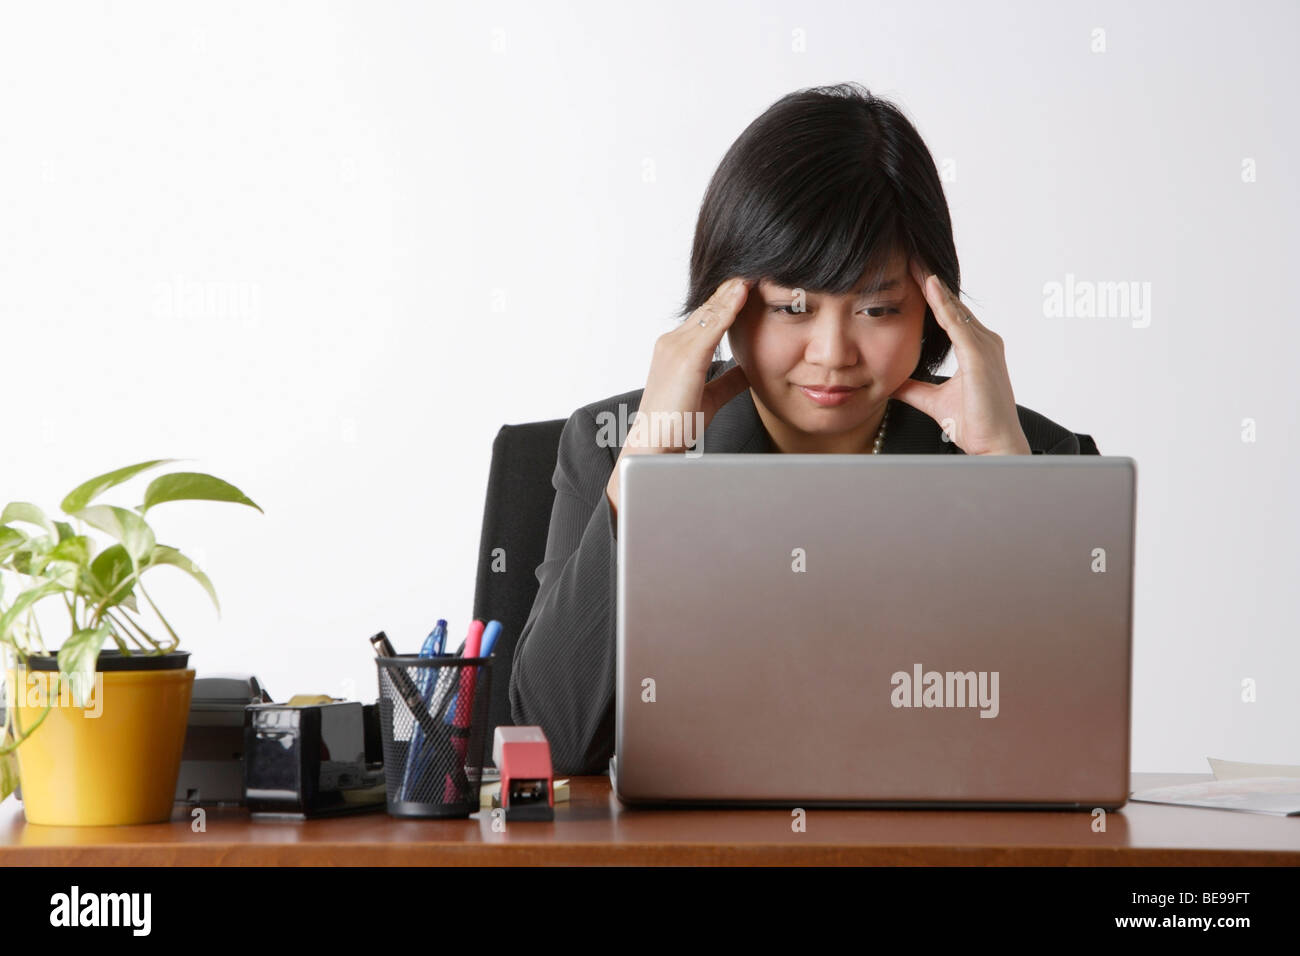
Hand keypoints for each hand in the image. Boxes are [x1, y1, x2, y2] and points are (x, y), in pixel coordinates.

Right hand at [605, 277, 753, 515]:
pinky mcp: (684, 358)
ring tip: (753, 272)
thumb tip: (749, 370)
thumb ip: (727, 381)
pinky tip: (743, 293)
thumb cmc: (675, 426)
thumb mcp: (708, 398)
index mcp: (676, 351)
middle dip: (731, 290)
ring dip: (732, 292)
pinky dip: (728, 308)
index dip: (728, 301)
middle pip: (708, 309)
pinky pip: (711, 327)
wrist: (652, 447)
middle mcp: (671, 343)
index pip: (706, 319)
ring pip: (710, 312)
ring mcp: (675, 348)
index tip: (749, 286)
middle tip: (756, 269)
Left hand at [889, 258, 1031, 455]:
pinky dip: (943, 304)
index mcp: (977, 350)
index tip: (910, 275)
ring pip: (954, 309)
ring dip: (933, 285)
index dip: (931, 295)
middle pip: (953, 305)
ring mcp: (985, 347)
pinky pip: (957, 323)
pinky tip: (929, 286)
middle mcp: (985, 342)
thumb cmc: (974, 425)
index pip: (950, 315)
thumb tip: (891, 383)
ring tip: (914, 262)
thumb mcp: (934, 401)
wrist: (994, 446)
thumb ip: (914, 389)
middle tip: (910, 256)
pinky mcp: (980, 356)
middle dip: (930, 282)